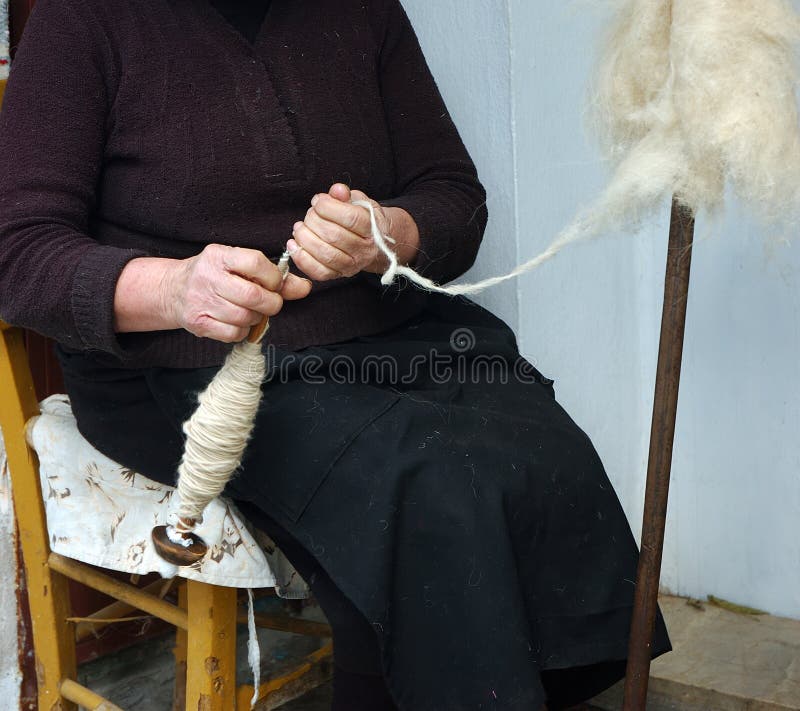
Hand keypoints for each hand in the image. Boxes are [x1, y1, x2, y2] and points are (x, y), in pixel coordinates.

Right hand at [163, 244, 311, 341]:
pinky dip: (241, 331)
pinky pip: (232, 333)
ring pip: (245, 317)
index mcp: (220, 255)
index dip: (273, 277)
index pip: (256, 262)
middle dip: (271, 303)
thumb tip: (305, 287)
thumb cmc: (216, 276)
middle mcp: (208, 276)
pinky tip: (236, 322)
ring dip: (256, 318)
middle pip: (253, 296)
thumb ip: (274, 277)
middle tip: (269, 303)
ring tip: (250, 311)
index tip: (274, 284)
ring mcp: (200, 300)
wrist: (173, 290)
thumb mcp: (240, 267)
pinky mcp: (197, 322)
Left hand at [288, 183, 419, 280]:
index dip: (328, 207)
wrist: (375, 245)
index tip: (318, 201)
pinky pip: (318, 272)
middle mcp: (364, 250)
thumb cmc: (364, 220)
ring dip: (305, 238)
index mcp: (372, 228)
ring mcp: (352, 265)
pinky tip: (294, 245)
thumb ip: (346, 195)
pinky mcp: (338, 275)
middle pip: (334, 235)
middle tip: (310, 214)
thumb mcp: (359, 202)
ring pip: (325, 254)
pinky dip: (302, 258)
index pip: (349, 218)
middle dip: (314, 221)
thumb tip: (336, 190)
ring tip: (299, 227)